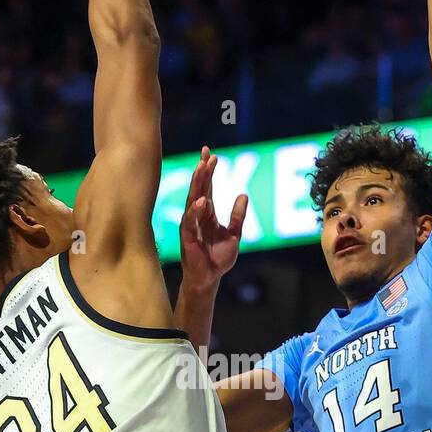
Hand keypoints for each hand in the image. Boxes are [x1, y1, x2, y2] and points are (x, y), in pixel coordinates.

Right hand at [179, 146, 247, 291]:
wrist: (210, 277)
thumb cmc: (218, 257)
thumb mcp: (234, 234)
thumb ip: (238, 216)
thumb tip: (244, 194)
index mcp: (207, 212)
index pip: (206, 186)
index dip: (208, 170)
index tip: (211, 154)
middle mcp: (197, 215)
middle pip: (199, 188)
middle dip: (203, 170)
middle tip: (207, 154)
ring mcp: (190, 224)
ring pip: (193, 199)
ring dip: (198, 183)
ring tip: (203, 167)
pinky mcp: (187, 237)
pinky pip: (191, 220)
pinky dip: (196, 210)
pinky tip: (202, 200)